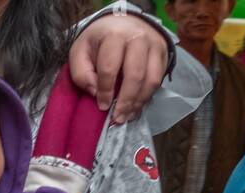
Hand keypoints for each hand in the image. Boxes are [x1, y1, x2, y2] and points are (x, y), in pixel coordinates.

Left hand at [70, 9, 169, 123]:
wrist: (122, 23)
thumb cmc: (98, 41)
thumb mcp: (80, 51)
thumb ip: (81, 72)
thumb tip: (94, 92)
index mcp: (114, 35)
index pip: (110, 67)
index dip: (105, 90)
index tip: (102, 106)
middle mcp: (138, 38)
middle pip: (135, 75)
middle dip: (126, 101)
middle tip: (117, 118)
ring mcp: (154, 45)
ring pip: (151, 80)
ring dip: (139, 102)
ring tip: (127, 116)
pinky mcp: (164, 53)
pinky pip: (158, 79)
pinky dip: (147, 96)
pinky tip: (136, 107)